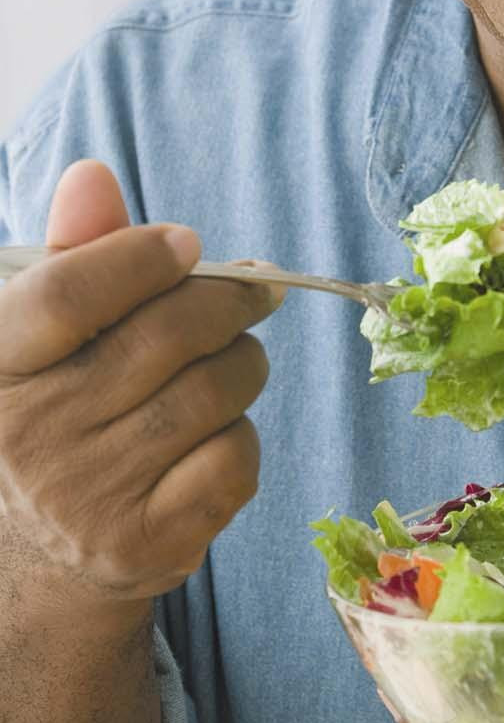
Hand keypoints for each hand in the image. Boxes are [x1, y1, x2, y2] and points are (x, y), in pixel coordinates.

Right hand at [0, 158, 283, 618]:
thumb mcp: (47, 331)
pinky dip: (244, 431)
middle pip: (164, 337)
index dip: (138, 257)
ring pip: (214, 393)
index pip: (65, 296)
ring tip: (234, 356)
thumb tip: (92, 174)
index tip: (187, 244)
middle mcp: (29, 439)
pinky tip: (219, 429)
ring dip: (244, 361)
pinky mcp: (147, 545)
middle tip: (255, 288)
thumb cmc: (61, 405)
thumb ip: (76, 253)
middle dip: (228, 300)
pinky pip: (235, 459)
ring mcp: (87, 500)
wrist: (48, 548)